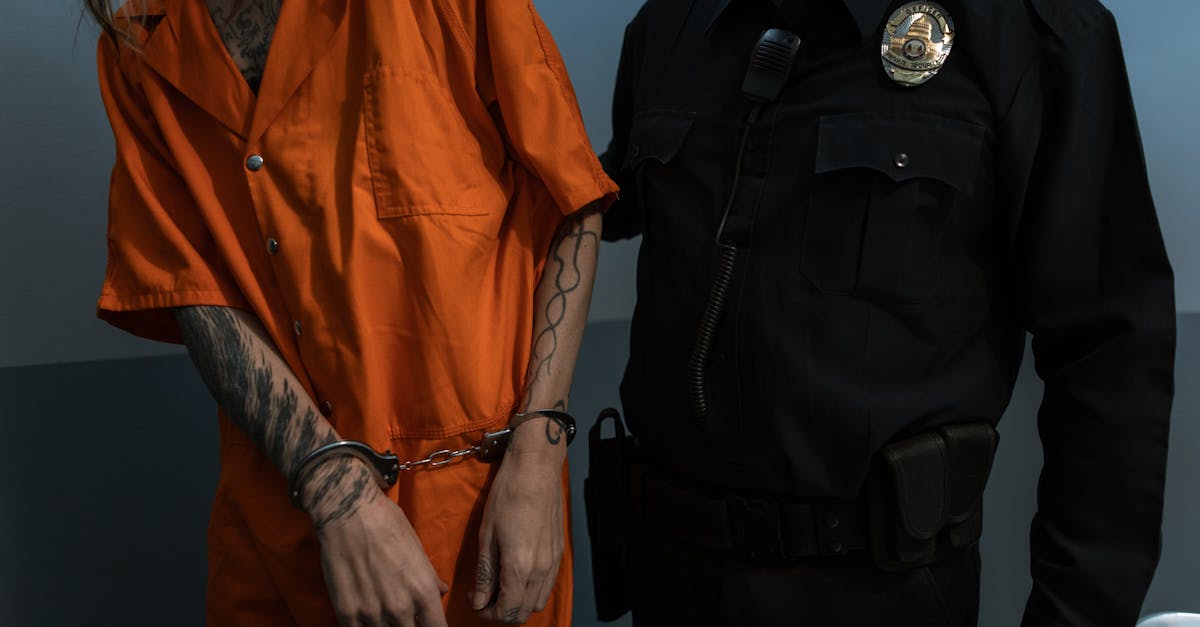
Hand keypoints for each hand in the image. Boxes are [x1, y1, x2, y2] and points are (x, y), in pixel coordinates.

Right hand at [303, 458, 449, 626]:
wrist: (349, 512)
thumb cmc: (387, 524)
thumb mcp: (417, 549)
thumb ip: (430, 577)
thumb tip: (442, 590)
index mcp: (423, 592)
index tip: (428, 624)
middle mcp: (400, 608)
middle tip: (404, 617)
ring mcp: (372, 612)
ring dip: (386, 626)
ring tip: (382, 611)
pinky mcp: (346, 611)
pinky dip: (363, 626)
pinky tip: (365, 615)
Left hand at [472, 417, 566, 623]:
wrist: (536, 470)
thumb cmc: (507, 496)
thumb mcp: (487, 535)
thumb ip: (485, 574)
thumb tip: (479, 601)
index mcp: (520, 567)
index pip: (507, 612)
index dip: (487, 614)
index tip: (474, 602)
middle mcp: (541, 570)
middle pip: (524, 613)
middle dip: (502, 613)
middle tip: (485, 598)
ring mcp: (553, 562)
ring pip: (538, 602)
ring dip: (518, 603)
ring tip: (500, 588)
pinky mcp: (559, 553)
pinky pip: (547, 585)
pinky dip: (531, 590)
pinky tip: (517, 574)